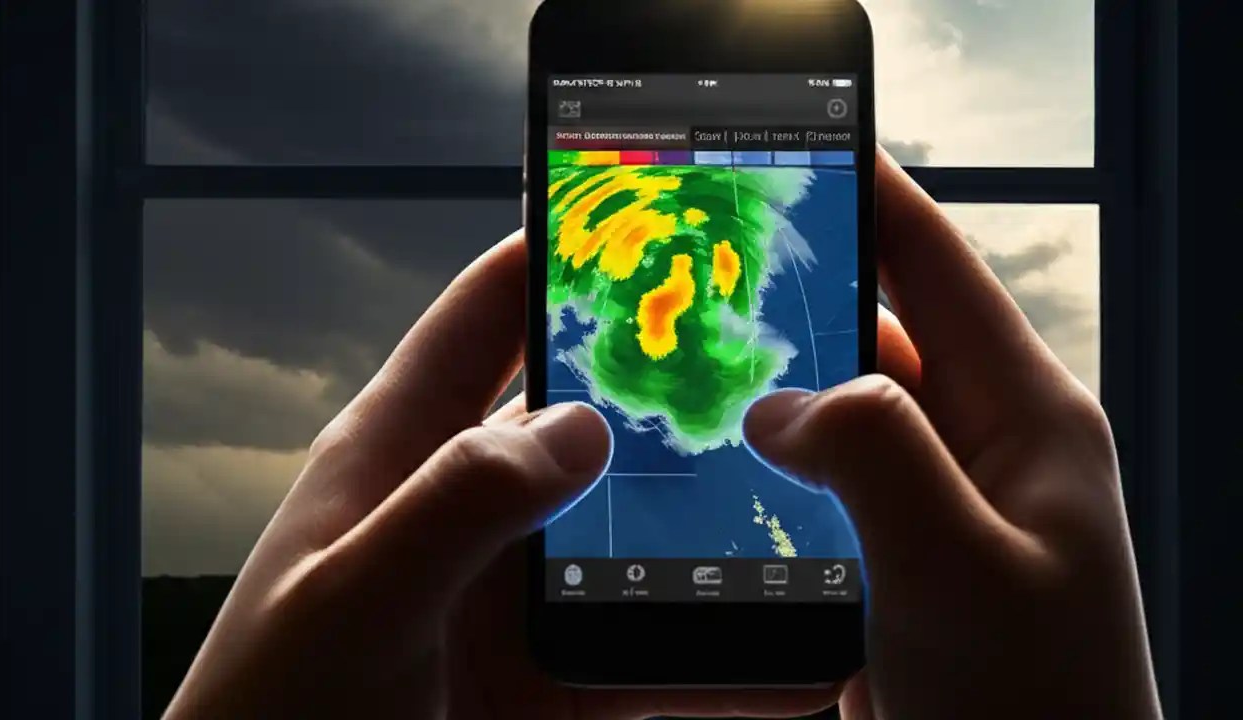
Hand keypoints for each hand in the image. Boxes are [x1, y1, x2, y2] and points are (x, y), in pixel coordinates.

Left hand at [164, 232, 842, 719]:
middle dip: (674, 390)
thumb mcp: (351, 603)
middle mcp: (468, 508)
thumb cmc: (270, 717)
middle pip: (587, 418)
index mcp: (400, 455)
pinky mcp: (551, 674)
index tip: (653, 213)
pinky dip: (718, 658)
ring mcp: (516, 592)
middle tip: (781, 364)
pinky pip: (651, 652)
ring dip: (717, 530)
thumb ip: (453, 508)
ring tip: (814, 511)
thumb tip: (578, 427)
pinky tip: (788, 658)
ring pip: (636, 535)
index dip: (557, 253)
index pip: (483, 319)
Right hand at [743, 151, 1163, 719]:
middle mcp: (985, 450)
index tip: (793, 151)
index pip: (938, 268)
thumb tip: (777, 402)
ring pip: (844, 417)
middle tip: (705, 274)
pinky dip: (775, 471)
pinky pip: (830, 487)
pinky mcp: (901, 562)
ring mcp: (941, 509)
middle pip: (880, 335)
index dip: (868, 196)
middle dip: (796, 303)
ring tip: (693, 371)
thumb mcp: (959, 571)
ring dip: (777, 395)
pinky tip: (718, 473)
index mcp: (1024, 420)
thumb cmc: (1036, 714)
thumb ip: (874, 456)